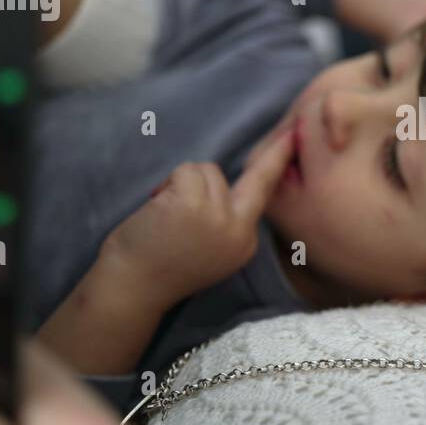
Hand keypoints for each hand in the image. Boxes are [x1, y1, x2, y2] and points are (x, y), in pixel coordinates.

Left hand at [103, 131, 295, 301]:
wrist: (133, 289)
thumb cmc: (161, 267)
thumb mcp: (210, 250)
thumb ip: (225, 223)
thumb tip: (222, 185)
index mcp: (245, 243)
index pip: (263, 197)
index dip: (274, 168)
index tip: (293, 142)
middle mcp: (241, 230)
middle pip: (253, 177)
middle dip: (276, 154)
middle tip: (290, 135)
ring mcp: (219, 216)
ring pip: (208, 171)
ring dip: (183, 183)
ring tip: (166, 213)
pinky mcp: (194, 203)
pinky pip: (185, 171)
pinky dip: (168, 183)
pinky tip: (157, 207)